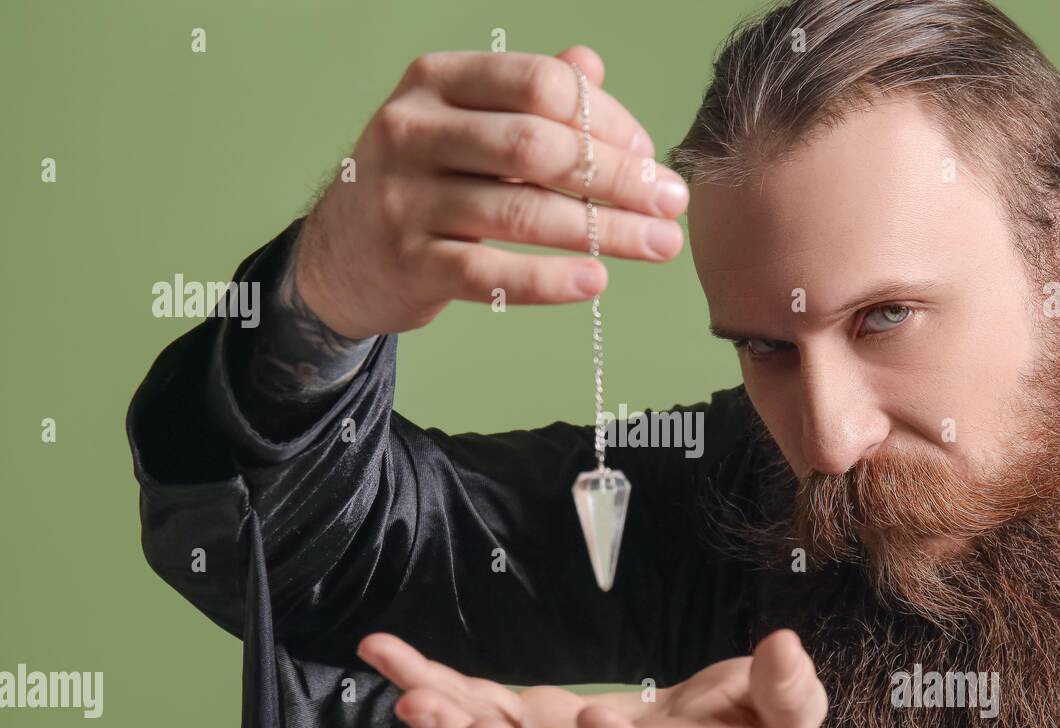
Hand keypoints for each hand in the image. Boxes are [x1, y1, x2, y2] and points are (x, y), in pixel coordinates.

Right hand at [294, 45, 689, 338]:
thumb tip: (592, 64)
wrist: (338, 255)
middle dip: (618, 176)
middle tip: (672, 204)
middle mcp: (413, 131)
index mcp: (436, 82)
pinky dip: (549, 280)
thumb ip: (524, 95)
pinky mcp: (408, 264)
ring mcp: (404, 200)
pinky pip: (490, 273)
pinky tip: (596, 281)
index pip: (539, 84)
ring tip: (657, 245)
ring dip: (602, 230)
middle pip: (538, 147)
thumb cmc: (423, 181)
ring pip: (521, 213)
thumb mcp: (461, 123)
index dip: (606, 118)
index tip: (649, 155)